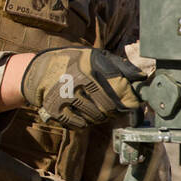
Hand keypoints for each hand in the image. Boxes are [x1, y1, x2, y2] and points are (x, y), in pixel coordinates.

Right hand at [19, 46, 144, 129]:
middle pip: (108, 106)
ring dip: (101, 116)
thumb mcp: (93, 56)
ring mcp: (65, 98)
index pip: (118, 87)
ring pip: (95, 116)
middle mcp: (76, 82)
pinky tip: (85, 114)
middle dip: (116, 110)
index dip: (130, 99)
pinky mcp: (56, 111)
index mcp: (88, 67)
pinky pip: (80, 124)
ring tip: (100, 109)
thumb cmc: (72, 63)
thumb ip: (118, 66)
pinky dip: (86, 122)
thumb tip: (141, 77)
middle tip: (118, 109)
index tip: (134, 104)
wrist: (38, 72)